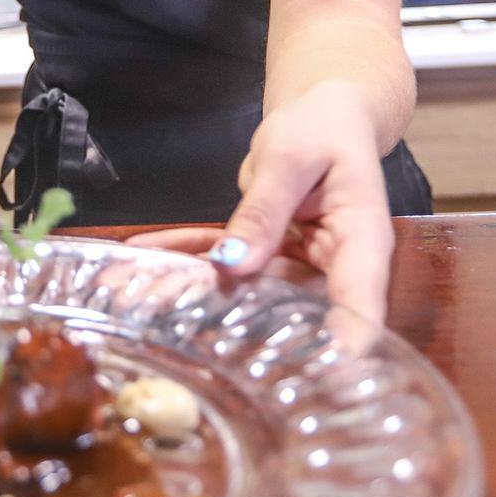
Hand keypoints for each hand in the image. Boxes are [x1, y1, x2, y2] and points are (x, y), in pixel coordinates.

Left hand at [129, 81, 392, 324]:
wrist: (323, 115)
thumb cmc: (324, 130)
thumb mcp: (291, 160)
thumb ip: (264, 211)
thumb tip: (233, 265)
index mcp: (361, 245)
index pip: (358, 306)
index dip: (338, 348)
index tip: (312, 381)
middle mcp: (332, 268)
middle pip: (292, 312)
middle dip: (237, 331)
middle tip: (177, 341)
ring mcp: (298, 265)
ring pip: (247, 291)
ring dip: (193, 291)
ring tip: (135, 297)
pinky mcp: (267, 254)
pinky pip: (225, 261)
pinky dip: (186, 256)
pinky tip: (142, 255)